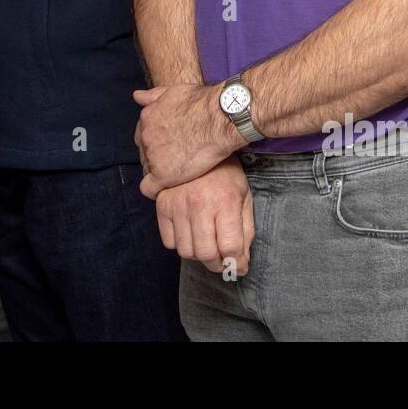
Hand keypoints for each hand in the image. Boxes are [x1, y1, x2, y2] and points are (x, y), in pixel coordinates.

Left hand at [134, 82, 243, 198]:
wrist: (220, 118)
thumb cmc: (202, 102)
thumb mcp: (173, 91)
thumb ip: (152, 96)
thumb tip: (136, 96)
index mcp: (147, 118)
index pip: (143, 137)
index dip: (155, 143)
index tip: (169, 147)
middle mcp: (146, 137)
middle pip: (145, 153)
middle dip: (157, 157)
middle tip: (176, 160)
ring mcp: (153, 156)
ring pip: (148, 169)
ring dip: (160, 171)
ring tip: (178, 171)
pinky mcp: (163, 174)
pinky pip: (149, 188)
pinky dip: (155, 190)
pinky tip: (168, 188)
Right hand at [156, 156, 254, 274]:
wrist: (198, 143)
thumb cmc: (226, 173)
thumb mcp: (244, 197)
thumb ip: (245, 231)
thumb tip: (241, 264)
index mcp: (225, 201)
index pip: (230, 248)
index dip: (237, 263)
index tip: (239, 265)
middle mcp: (200, 204)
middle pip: (206, 254)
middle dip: (218, 264)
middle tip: (223, 260)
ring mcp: (178, 205)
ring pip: (186, 251)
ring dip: (198, 255)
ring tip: (206, 244)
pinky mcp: (162, 205)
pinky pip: (168, 241)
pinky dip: (180, 243)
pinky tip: (189, 232)